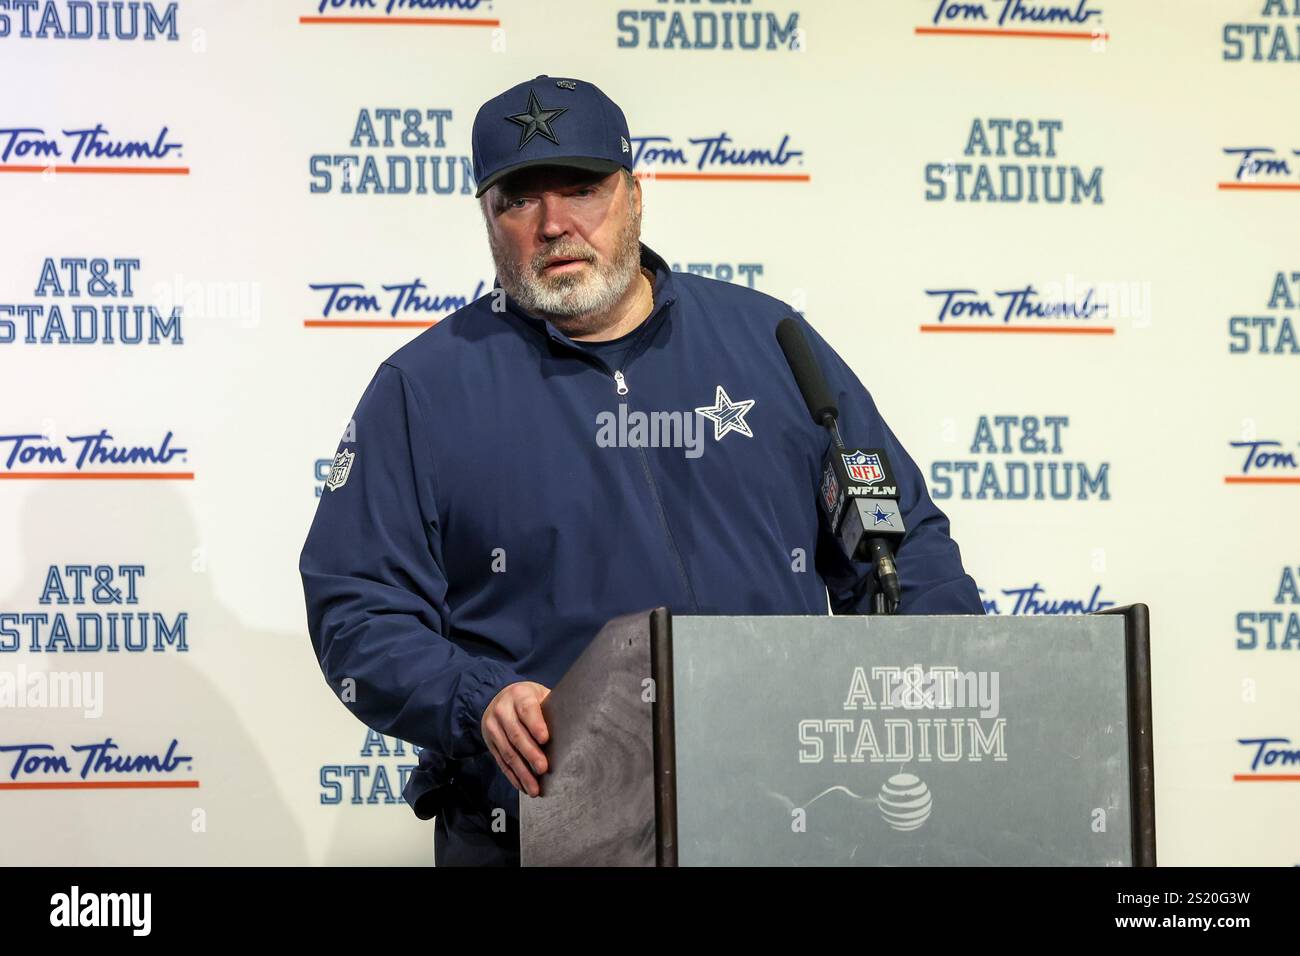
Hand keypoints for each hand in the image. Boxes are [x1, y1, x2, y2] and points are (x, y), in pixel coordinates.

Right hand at [481, 681, 550, 796]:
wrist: (500, 699)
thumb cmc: (528, 699)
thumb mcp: (538, 695)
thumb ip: (551, 708)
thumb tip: (575, 726)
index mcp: (518, 695)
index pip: (527, 710)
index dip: (536, 725)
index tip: (545, 739)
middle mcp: (502, 710)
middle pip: (516, 735)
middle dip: (530, 754)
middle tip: (543, 768)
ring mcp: (493, 728)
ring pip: (508, 752)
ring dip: (522, 772)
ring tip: (534, 787)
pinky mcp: (490, 743)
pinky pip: (501, 762)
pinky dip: (513, 776)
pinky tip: (523, 786)